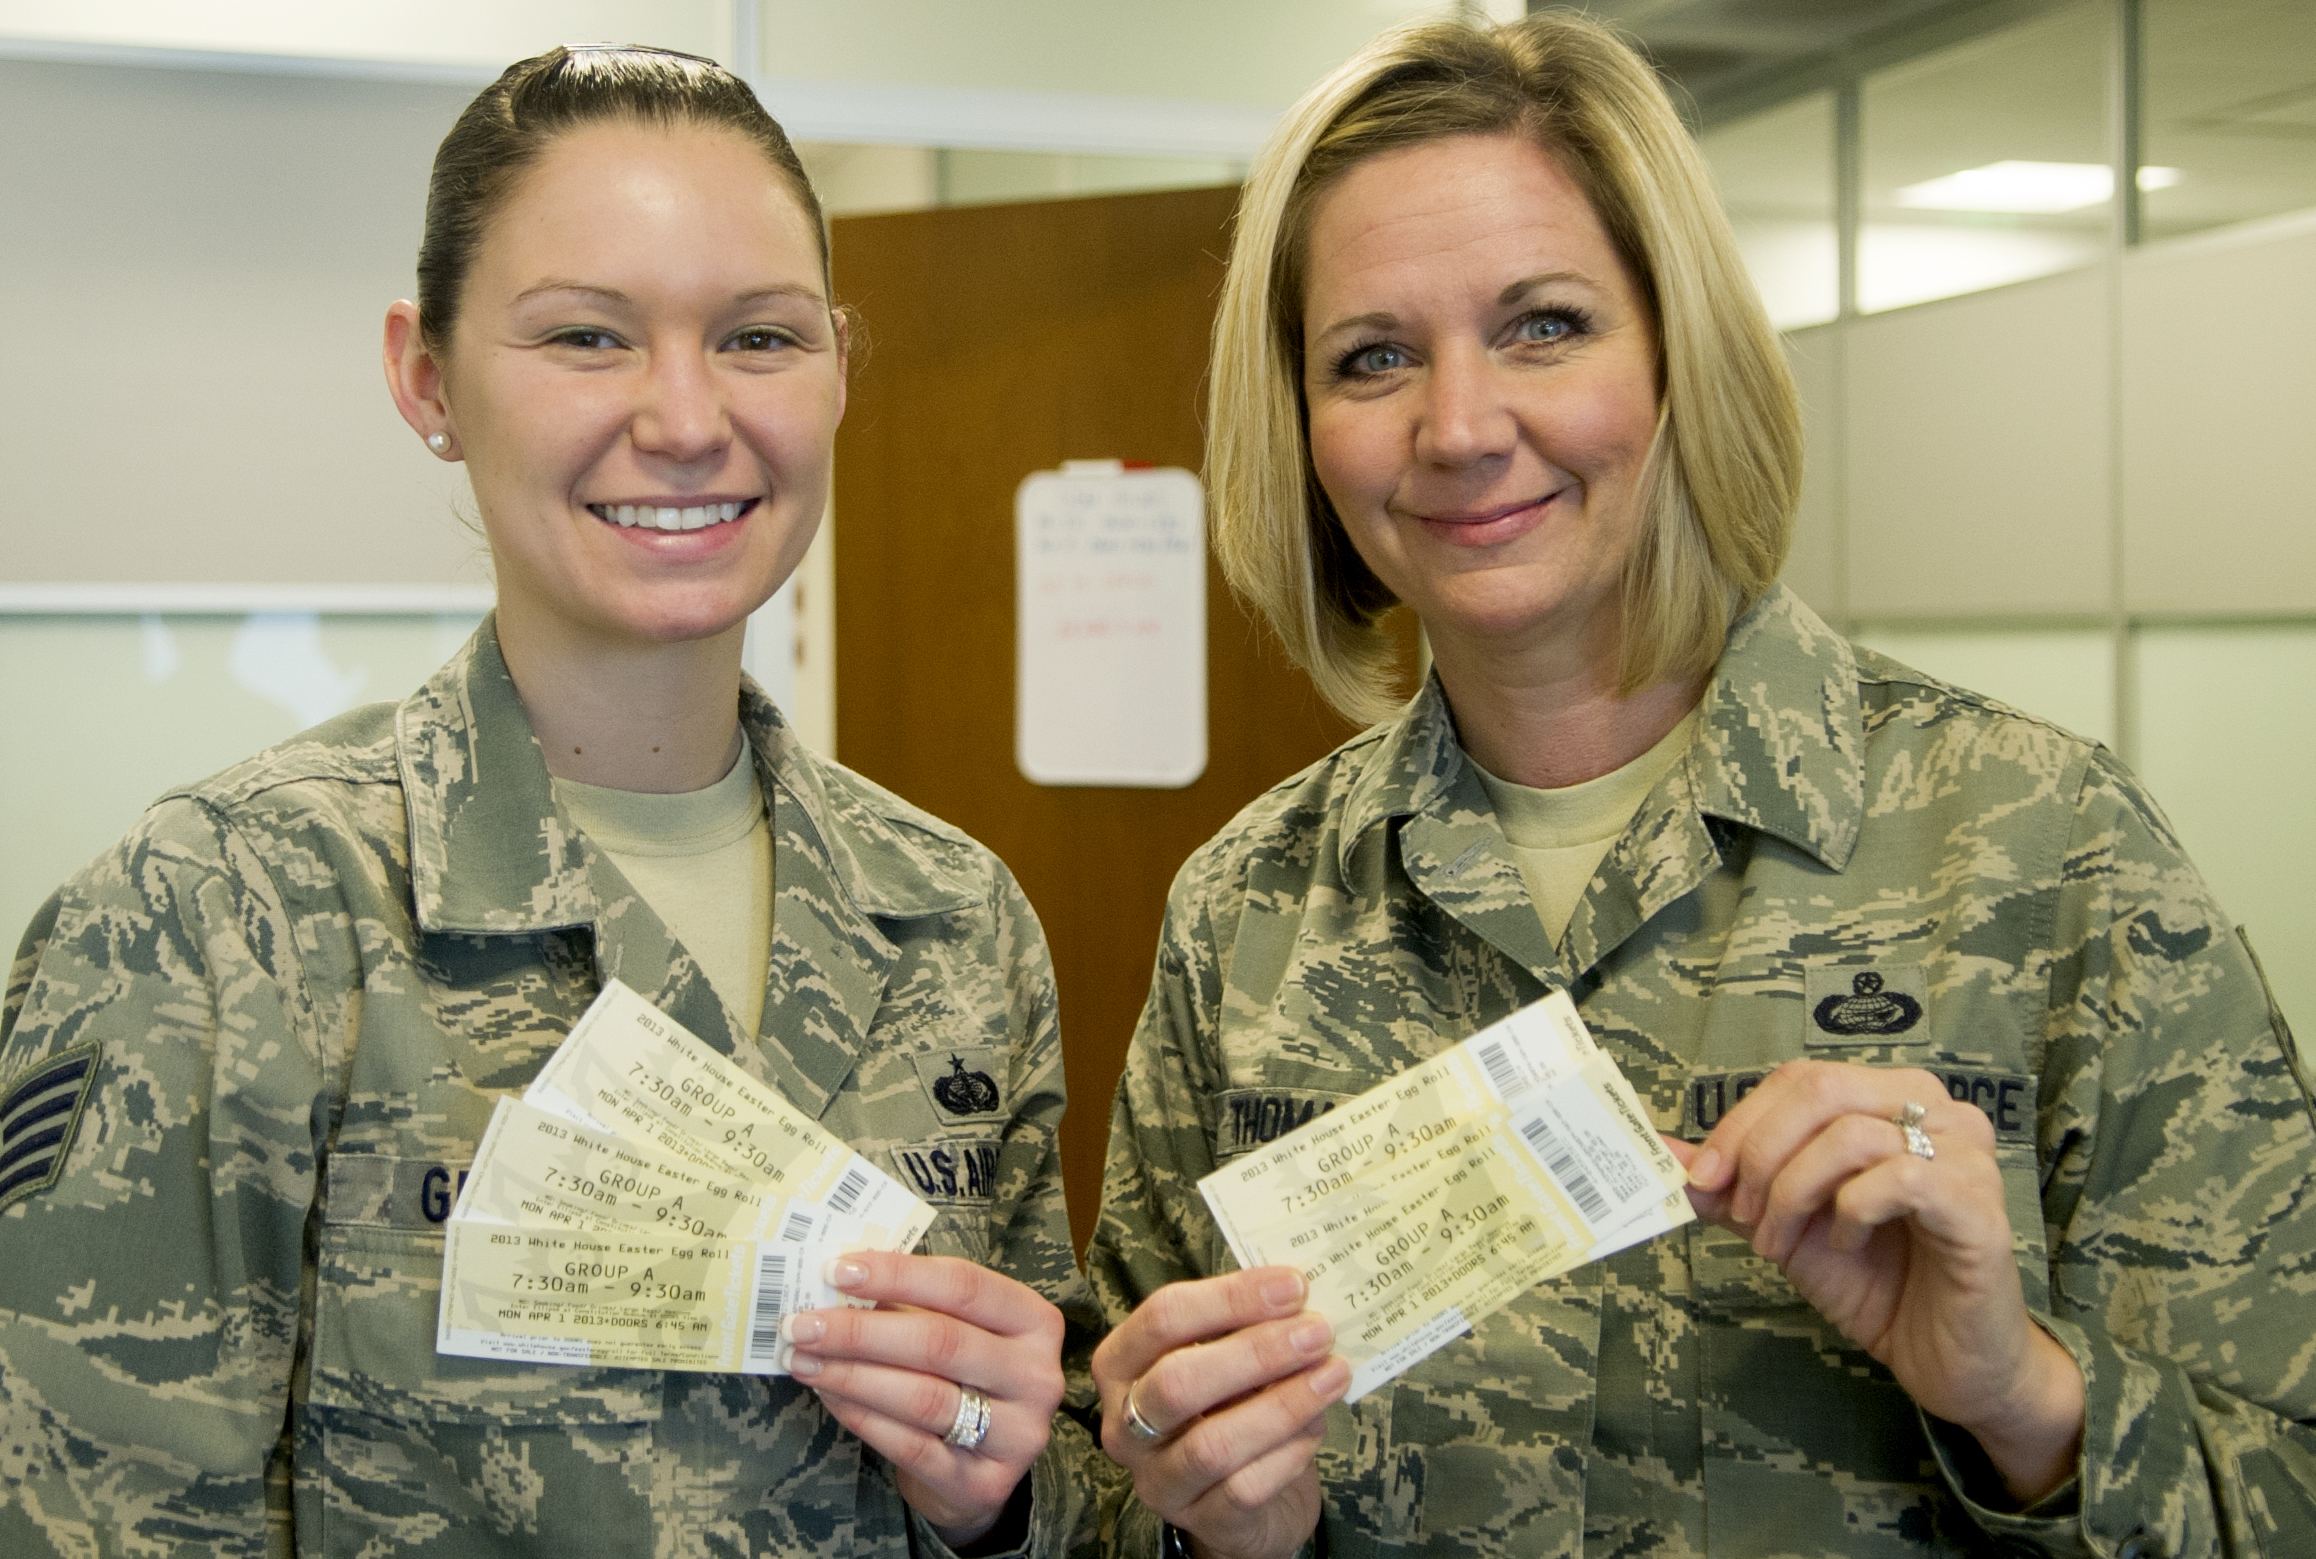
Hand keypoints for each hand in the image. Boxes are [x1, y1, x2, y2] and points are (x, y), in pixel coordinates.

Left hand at [783, 1251, 1064, 1547]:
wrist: (980, 1466)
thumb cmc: (960, 1377)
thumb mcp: (955, 1329)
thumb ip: (910, 1304)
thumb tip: (837, 1281)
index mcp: (1035, 1322)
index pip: (964, 1285)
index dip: (897, 1275)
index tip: (836, 1270)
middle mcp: (1038, 1377)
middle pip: (940, 1343)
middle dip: (860, 1331)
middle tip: (803, 1324)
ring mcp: (1017, 1434)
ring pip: (923, 1397)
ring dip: (852, 1376)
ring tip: (803, 1360)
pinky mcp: (983, 1483)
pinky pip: (910, 1445)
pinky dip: (861, 1417)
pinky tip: (828, 1396)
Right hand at [1089, 1268, 1346, 1558]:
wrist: (1244, 1501)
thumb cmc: (1231, 1407)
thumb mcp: (1228, 1358)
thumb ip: (1248, 1325)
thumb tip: (1300, 1293)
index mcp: (1121, 1365)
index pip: (1162, 1318)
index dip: (1230, 1298)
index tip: (1293, 1286)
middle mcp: (1125, 1425)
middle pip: (1177, 1382)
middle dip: (1256, 1352)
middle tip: (1317, 1333)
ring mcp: (1159, 1480)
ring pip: (1212, 1444)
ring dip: (1283, 1404)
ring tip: (1333, 1375)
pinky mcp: (1201, 1521)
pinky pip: (1244, 1488)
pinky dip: (1288, 1453)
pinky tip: (1317, 1427)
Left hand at [1672, 1060, 2083, 1504]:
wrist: (1948, 1359)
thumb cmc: (1879, 1282)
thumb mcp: (1788, 1227)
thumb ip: (1733, 1188)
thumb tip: (1663, 1150)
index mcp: (1891, 1099)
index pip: (1798, 1079)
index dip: (1740, 1124)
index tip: (1702, 1178)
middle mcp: (1936, 1109)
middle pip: (1820, 1088)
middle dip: (1759, 1151)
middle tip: (1741, 1213)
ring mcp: (1964, 1152)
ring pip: (1848, 1134)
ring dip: (1792, 1192)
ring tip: (1779, 1244)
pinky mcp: (1978, 1203)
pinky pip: (1896, 1177)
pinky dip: (1849, 1210)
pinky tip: (1845, 1244)